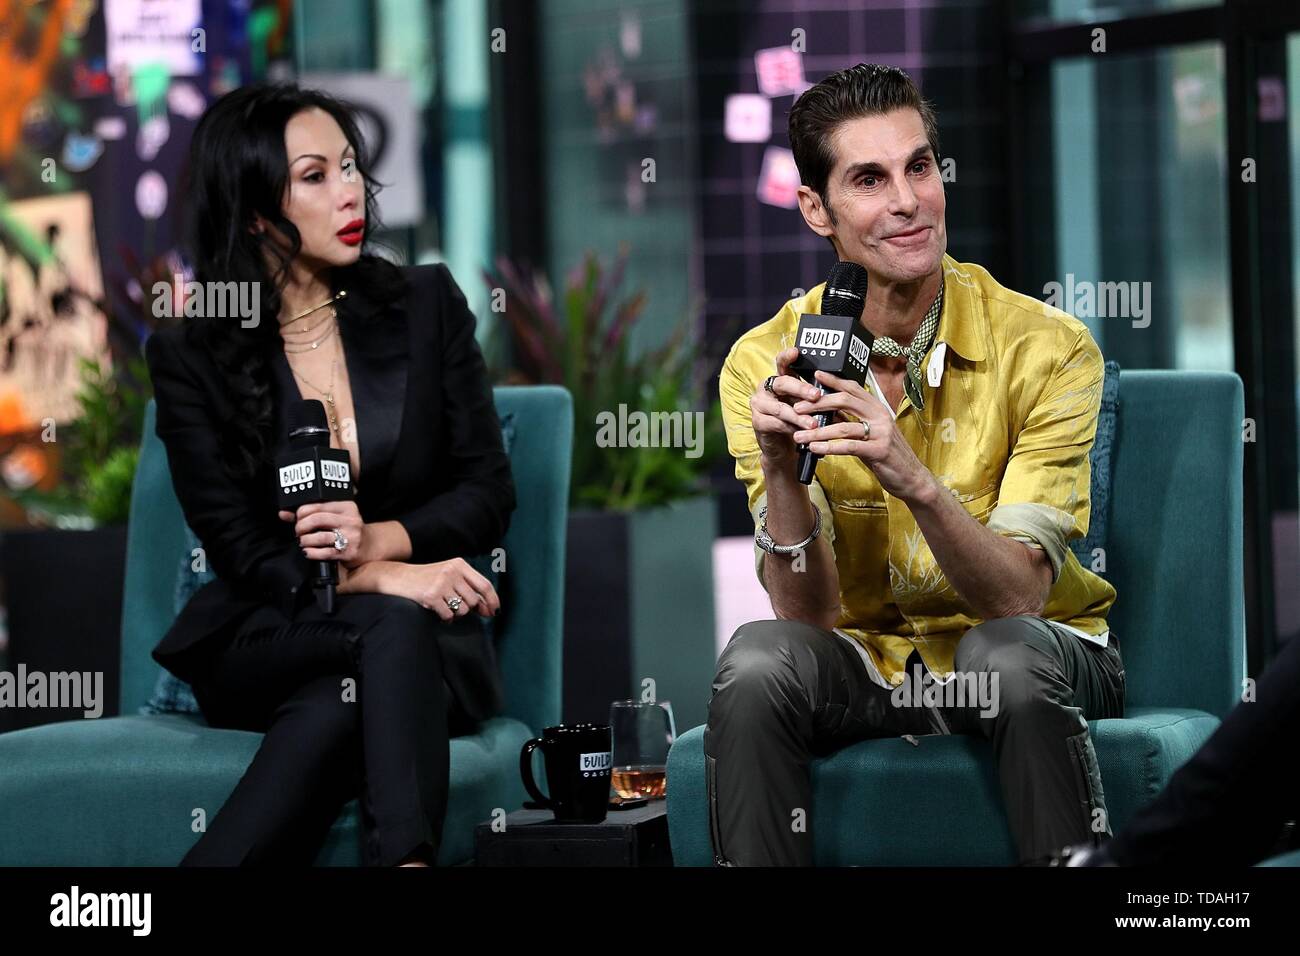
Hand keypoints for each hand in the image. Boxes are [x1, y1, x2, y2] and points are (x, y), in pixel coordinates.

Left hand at [279, 500, 366, 566]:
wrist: (369, 546)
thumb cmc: (347, 530)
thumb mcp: (333, 517)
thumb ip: (309, 514)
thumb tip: (283, 514)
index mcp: (346, 506)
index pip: (318, 505)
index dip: (301, 513)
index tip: (297, 520)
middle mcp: (351, 519)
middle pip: (317, 519)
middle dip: (301, 527)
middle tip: (298, 532)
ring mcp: (352, 536)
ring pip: (320, 537)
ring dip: (305, 541)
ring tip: (303, 542)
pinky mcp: (350, 552)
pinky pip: (325, 552)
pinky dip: (312, 553)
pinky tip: (308, 552)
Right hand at [400, 558, 499, 621]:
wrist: (400, 578)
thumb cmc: (429, 579)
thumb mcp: (450, 576)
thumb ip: (469, 589)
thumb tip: (490, 610)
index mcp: (459, 564)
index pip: (484, 585)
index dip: (493, 600)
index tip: (495, 612)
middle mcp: (451, 572)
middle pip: (473, 601)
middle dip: (468, 609)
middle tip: (456, 606)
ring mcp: (441, 584)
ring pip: (462, 610)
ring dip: (456, 614)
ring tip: (446, 607)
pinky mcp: (431, 596)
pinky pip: (448, 616)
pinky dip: (446, 619)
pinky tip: (439, 613)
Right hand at [749, 347, 824, 467]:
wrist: (782, 448)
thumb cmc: (795, 422)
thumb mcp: (806, 407)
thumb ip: (815, 399)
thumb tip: (838, 394)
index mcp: (780, 381)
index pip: (782, 364)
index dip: (787, 357)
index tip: (796, 352)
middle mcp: (766, 389)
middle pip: (782, 383)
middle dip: (801, 389)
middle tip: (816, 395)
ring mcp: (759, 405)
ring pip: (780, 408)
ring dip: (798, 416)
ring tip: (813, 423)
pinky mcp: (758, 422)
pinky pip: (776, 424)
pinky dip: (790, 428)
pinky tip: (800, 433)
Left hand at [790, 369, 931, 502]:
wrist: (912, 478)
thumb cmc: (887, 456)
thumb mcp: (870, 435)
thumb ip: (852, 422)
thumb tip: (826, 414)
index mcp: (878, 409)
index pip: (854, 388)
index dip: (834, 380)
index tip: (815, 375)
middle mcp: (880, 417)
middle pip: (845, 401)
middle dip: (818, 403)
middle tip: (797, 408)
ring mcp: (881, 433)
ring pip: (844, 426)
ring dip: (817, 431)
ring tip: (798, 436)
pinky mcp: (879, 451)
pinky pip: (849, 446)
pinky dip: (830, 447)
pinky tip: (815, 449)